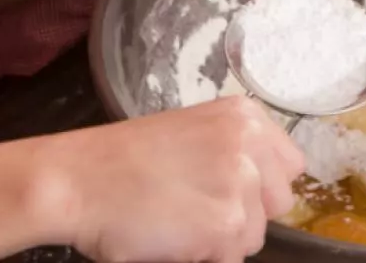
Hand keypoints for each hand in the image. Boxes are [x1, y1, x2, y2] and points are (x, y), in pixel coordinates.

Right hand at [51, 97, 303, 262]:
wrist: (76, 180)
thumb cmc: (119, 162)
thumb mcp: (191, 133)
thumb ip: (234, 152)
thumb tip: (266, 189)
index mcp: (244, 116)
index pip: (290, 166)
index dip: (261, 187)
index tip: (225, 190)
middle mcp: (250, 144)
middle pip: (278, 204)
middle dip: (244, 215)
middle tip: (194, 207)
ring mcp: (241, 183)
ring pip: (254, 236)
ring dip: (220, 239)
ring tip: (176, 220)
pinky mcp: (226, 223)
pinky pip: (230, 258)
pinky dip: (202, 256)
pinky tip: (170, 236)